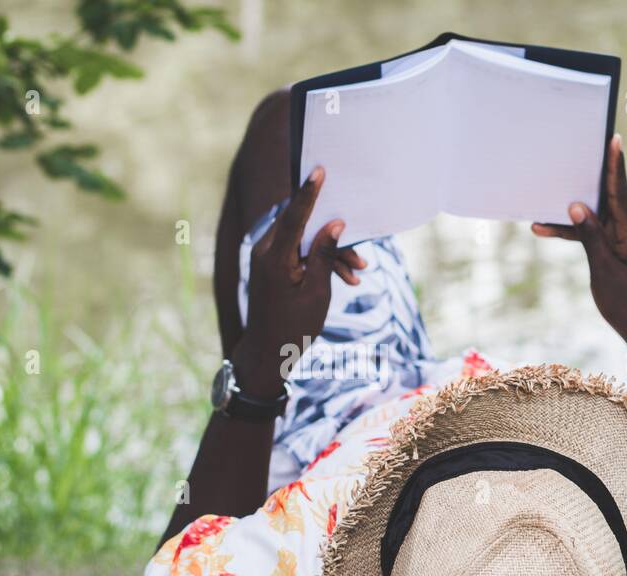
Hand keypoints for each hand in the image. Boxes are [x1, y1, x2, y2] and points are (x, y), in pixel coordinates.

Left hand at [231, 166, 365, 396]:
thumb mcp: (316, 291)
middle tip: (360, 256)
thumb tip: (335, 223)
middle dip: (335, 237)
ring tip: (357, 273)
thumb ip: (324, 254)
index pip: (293, 216)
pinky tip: (346, 278)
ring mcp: (268, 258)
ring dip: (332, 253)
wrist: (267, 354)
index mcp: (274, 258)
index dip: (309, 193)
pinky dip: (320, 261)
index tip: (319, 170)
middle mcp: (266, 252)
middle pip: (304, 226)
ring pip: (305, 240)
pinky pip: (300, 252)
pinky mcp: (273, 265)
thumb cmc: (292, 327)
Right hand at [532, 134, 626, 349]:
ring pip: (596, 214)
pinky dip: (576, 231)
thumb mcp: (603, 271)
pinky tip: (545, 228)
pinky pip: (596, 230)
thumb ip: (590, 236)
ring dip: (572, 211)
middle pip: (607, 195)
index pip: (621, 191)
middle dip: (587, 176)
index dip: (615, 164)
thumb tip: (576, 207)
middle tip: (571, 152)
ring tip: (541, 202)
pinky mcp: (620, 244)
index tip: (613, 138)